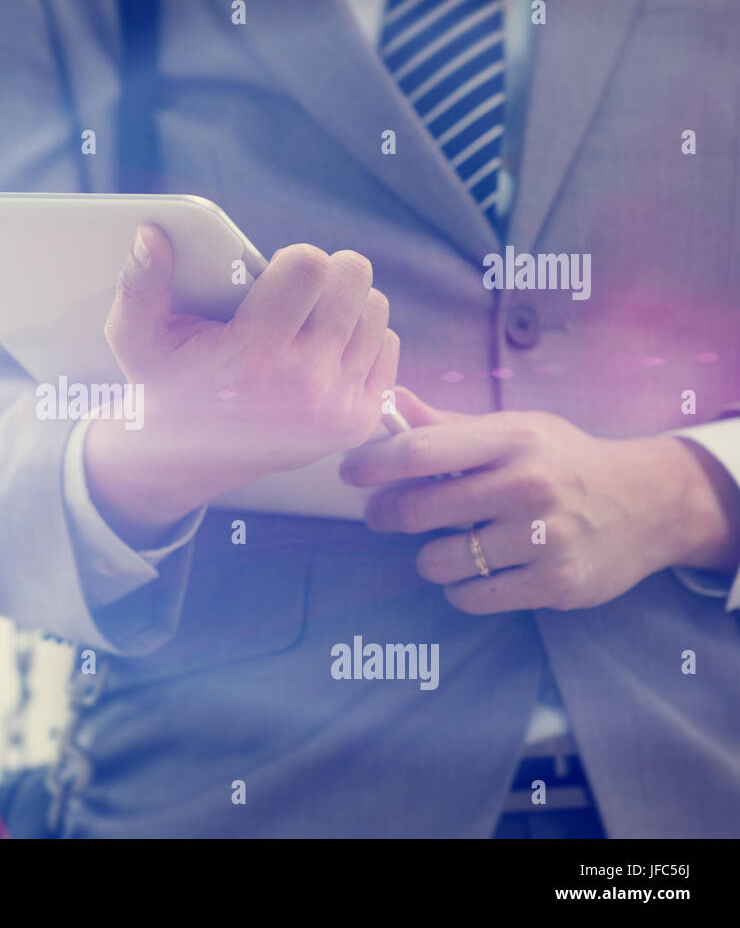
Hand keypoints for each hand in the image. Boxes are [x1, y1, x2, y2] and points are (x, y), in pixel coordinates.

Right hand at [85, 224, 398, 544]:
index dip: (293, 259)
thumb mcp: (137, 338)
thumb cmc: (166, 385)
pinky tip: (321, 352)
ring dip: (346, 306)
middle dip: (327, 274)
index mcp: (253, 358)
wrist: (187, 460)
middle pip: (356, 278)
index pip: (310, 265)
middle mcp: (304, 386)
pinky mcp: (360, 421)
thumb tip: (151, 234)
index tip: (274, 275)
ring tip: (306, 324)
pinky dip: (361, 340)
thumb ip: (139, 283)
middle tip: (296, 293)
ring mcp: (338, 407)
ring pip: (376, 309)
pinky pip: (388, 345)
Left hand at [340, 388, 739, 613]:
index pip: (420, 451)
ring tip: (447, 543)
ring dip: (429, 556)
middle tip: (383, 514)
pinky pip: (470, 596)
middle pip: (417, 510)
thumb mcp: (512, 429)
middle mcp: (526, 486)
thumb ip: (445, 425)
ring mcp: (543, 539)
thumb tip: (387, 400)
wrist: (646, 503)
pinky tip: (476, 570)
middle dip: (386, 514)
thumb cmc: (561, 460)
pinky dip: (460, 587)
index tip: (350, 473)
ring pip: (438, 561)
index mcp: (511, 440)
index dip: (372, 464)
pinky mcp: (555, 585)